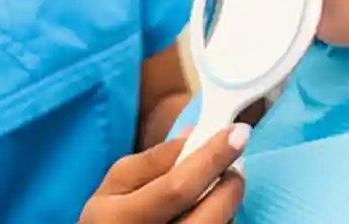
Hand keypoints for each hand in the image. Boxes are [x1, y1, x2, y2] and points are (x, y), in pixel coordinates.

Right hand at [79, 124, 249, 223]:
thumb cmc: (110, 217)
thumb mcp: (116, 184)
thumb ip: (153, 160)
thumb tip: (195, 134)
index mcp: (121, 218)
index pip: (178, 187)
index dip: (212, 158)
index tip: (238, 133)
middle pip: (209, 217)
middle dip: (230, 186)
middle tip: (233, 168)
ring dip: (228, 205)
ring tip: (219, 191)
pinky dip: (222, 220)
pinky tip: (211, 210)